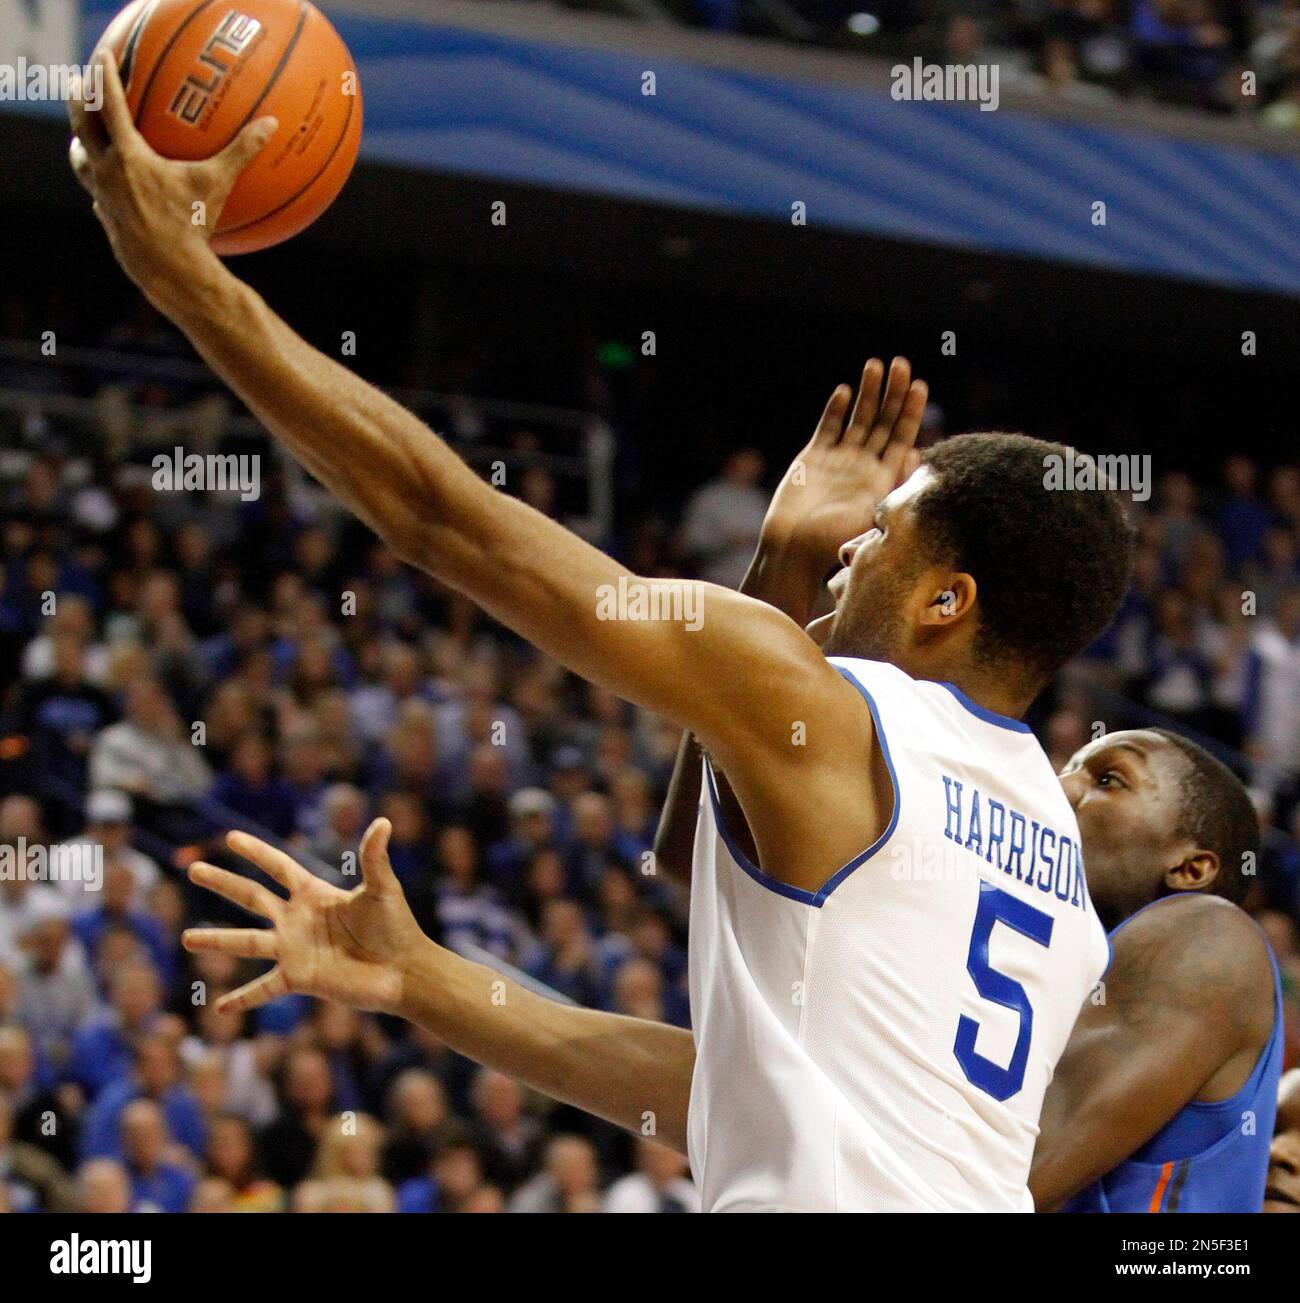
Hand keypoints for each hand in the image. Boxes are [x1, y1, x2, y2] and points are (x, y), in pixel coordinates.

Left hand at [67, 50, 275, 300]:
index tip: (101, 56)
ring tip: (83, 139)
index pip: (111, 105)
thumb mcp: (218, 184)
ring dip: (81, 146)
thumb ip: (241, 151)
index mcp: (129, 156)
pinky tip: (110, 192)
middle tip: (79, 84)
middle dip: (80, 102)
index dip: (105, 77)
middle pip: (82, 127)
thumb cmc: (193, 225)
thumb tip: (271, 124)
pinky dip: (102, 188)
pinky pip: (99, 198)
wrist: (171, 272)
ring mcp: (103, 198)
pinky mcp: (107, 222)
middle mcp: (107, 173)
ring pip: (81, 163)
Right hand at [182, 820, 426, 1015]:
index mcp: (315, 894)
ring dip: (216, 940)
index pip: (278, 867)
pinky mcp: (299, 978)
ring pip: (246, 942)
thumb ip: (375, 857)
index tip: (230, 837)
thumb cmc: (397, 927)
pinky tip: (219, 1007)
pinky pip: (264, 989)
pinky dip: (243, 998)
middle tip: (193, 868)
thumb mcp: (383, 888)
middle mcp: (298, 920)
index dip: (256, 852)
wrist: (404, 971)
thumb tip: (383, 821)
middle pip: (252, 897)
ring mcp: (295, 949)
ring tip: (186, 938)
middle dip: (223, 883)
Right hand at [760, 357, 927, 570]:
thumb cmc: (831, 542)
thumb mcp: (871, 516)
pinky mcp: (814, 458)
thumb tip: (916, 452)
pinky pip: (828, 427)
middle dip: (892, 393)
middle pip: (883, 422)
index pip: (902, 437)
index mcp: (881, 479)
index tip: (919, 385)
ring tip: (875, 365)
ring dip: (868, 393)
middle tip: (901, 363)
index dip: (910, 411)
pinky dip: (836, 410)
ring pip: (858, 419)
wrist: (792, 550)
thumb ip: (892, 485)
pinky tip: (845, 391)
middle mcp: (863, 466)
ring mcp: (839, 460)